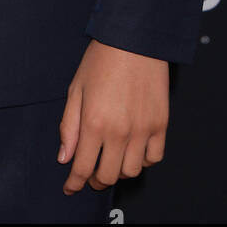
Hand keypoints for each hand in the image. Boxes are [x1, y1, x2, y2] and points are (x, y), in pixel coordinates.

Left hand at [58, 39, 167, 193]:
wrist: (134, 38)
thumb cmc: (102, 59)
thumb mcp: (76, 89)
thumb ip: (69, 126)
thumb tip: (65, 157)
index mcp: (94, 123)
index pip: (83, 168)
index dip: (74, 183)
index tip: (70, 187)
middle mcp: (120, 131)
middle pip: (108, 176)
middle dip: (95, 180)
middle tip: (90, 173)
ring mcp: (143, 130)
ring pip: (131, 172)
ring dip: (118, 171)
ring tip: (111, 160)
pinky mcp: (161, 124)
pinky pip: (154, 157)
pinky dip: (143, 160)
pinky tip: (133, 150)